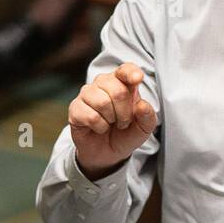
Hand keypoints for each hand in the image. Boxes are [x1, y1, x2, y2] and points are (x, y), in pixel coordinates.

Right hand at [67, 62, 157, 179]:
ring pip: (103, 102)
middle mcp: (102, 83)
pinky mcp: (75, 108)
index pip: (126, 70)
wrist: (107, 152)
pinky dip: (100, 127)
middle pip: (118, 91)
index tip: (138, 79)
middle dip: (125, 113)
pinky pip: (91, 116)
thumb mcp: (143, 128)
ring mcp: (87, 94)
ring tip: (110, 123)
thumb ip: (148, 117)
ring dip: (111, 120)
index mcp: (121, 82)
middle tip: (123, 122)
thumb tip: (142, 105)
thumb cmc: (125, 134)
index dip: (131, 73)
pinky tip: (99, 128)